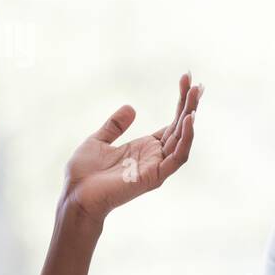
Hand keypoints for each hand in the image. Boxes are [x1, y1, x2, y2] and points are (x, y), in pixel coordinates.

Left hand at [60, 72, 199, 224]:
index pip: (172, 123)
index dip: (181, 103)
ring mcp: (156, 167)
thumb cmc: (84, 174)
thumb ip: (115, 126)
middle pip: (180, 128)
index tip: (186, 79)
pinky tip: (187, 119)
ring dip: (190, 117)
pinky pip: (177, 157)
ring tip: (196, 95)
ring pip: (183, 140)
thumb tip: (131, 107)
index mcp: (145, 148)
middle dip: (189, 105)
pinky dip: (185, 139)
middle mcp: (155, 156)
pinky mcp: (155, 176)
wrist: (76, 195)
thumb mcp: (98, 140)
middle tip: (198, 83)